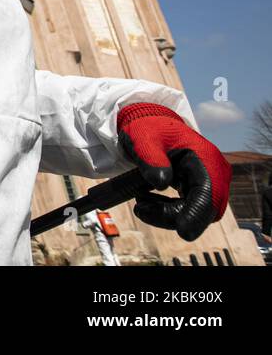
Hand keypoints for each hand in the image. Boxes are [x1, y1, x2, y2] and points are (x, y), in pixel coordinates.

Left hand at [117, 102, 230, 241]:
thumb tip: (160, 183)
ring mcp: (210, 182)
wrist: (150, 124)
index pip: (209, 193)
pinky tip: (147, 200)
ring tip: (140, 201)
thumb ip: (150, 158)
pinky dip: (169, 210)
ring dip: (169, 214)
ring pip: (198, 213)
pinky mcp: (200, 189)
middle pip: (206, 209)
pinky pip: (190, 208)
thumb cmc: (147, 128)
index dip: (197, 214)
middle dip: (174, 215)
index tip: (183, 231)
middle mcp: (215, 172)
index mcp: (206, 158)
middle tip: (140, 207)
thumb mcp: (143, 138)